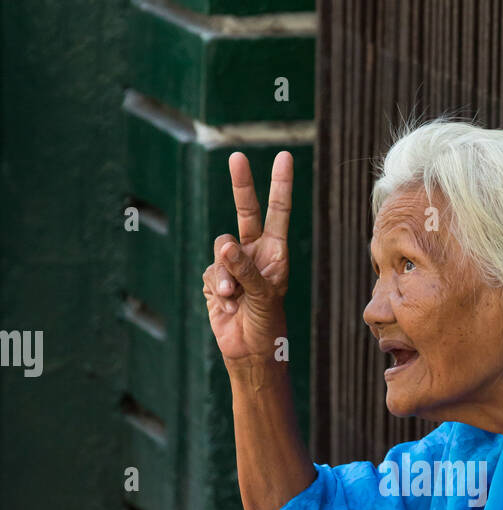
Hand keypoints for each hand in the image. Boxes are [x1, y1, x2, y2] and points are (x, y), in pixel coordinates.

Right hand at [202, 151, 292, 362]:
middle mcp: (254, 253)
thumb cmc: (267, 324)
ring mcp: (233, 265)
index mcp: (275, 253)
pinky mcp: (214, 279)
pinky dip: (217, 288)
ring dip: (226, 272)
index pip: (278, 213)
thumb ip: (246, 269)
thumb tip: (226, 244)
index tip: (284, 157)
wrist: (248, 352)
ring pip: (221, 248)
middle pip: (246, 212)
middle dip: (242, 185)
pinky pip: (211, 272)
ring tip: (233, 294)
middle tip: (237, 157)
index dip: (280, 185)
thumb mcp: (264, 296)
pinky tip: (226, 304)